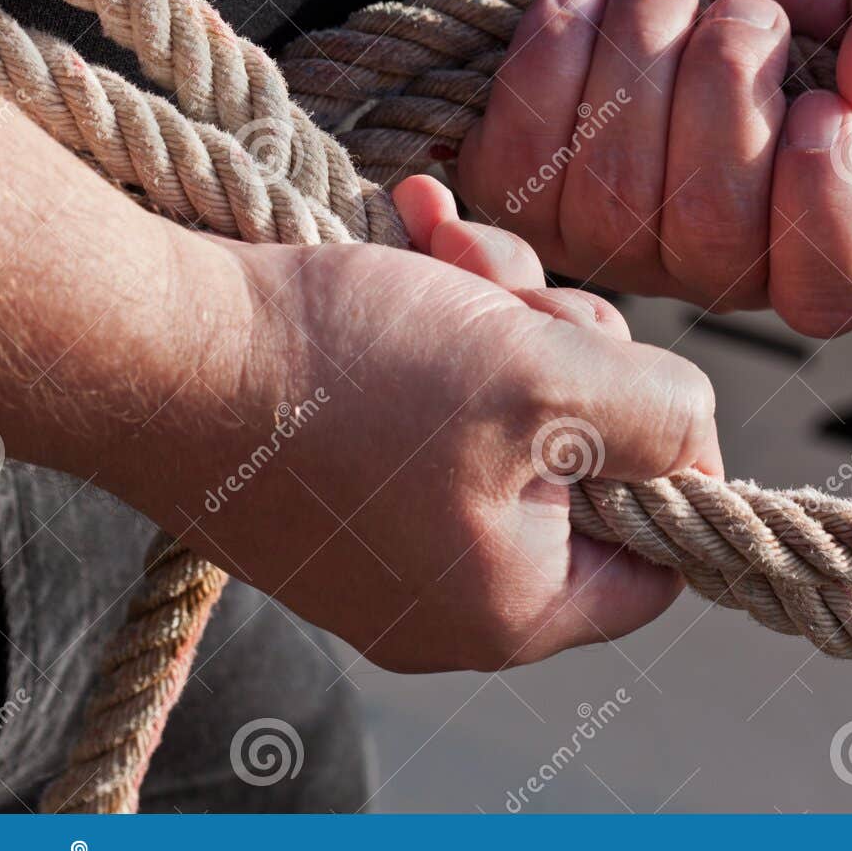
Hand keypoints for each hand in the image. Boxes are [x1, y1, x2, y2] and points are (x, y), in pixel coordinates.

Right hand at [119, 176, 715, 672]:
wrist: (148, 347)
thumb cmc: (345, 375)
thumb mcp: (546, 381)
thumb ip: (662, 416)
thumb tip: (703, 445)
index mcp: (512, 608)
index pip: (655, 563)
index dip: (671, 461)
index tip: (639, 379)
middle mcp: (449, 595)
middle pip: (583, 470)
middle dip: (568, 355)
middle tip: (518, 295)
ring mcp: (386, 539)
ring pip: (510, 413)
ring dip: (501, 317)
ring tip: (445, 254)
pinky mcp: (338, 478)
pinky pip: (432, 401)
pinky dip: (437, 321)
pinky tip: (416, 242)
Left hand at [447, 0, 851, 335]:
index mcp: (829, 224)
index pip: (835, 293)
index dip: (825, 211)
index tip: (820, 104)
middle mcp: (720, 259)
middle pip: (713, 234)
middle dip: (721, 89)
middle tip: (734, 6)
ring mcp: (613, 241)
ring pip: (614, 196)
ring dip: (640, 53)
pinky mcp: (521, 199)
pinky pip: (524, 165)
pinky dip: (551, 58)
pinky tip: (579, 6)